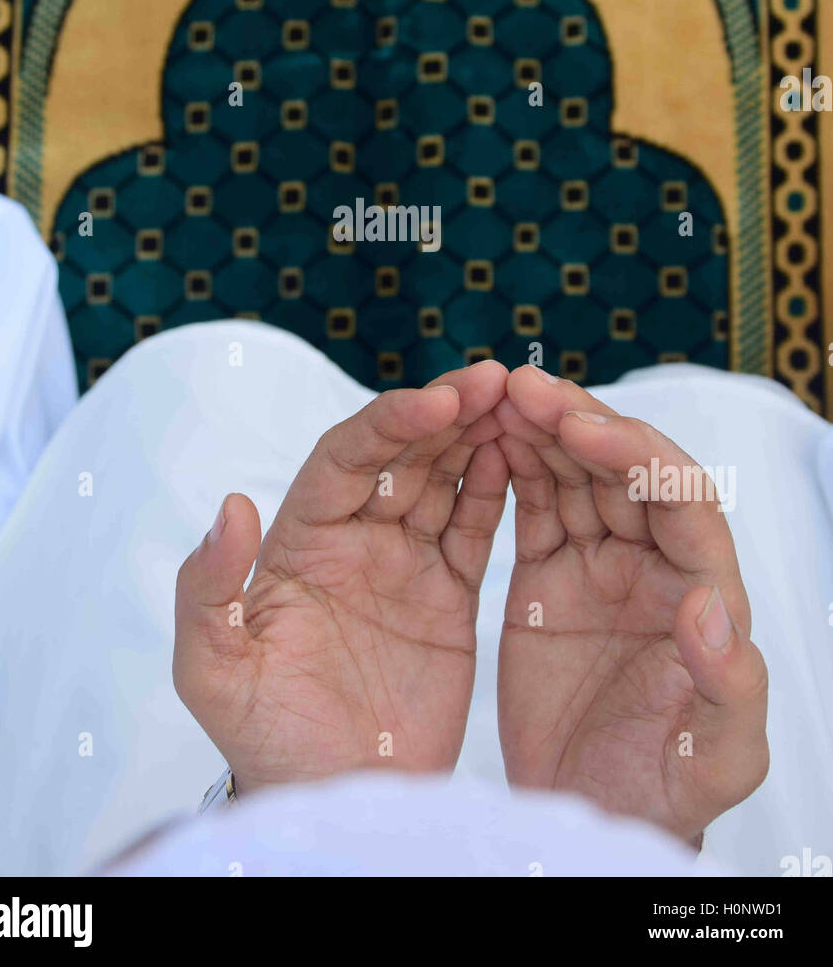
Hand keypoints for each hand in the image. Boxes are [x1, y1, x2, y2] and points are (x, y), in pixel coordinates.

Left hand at [174, 361, 508, 790]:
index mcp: (299, 543)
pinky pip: (474, 529)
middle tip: (495, 380)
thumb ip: (210, 591)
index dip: (389, 424)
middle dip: (445, 412)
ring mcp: (403, 564)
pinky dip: (496, 489)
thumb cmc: (267, 741)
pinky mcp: (447, 596)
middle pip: (401, 455)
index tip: (437, 400)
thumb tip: (231, 506)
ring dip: (475, 436)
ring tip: (518, 400)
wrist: (336, 804)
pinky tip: (518, 454)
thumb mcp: (215, 674)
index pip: (345, 460)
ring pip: (442, 479)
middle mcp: (353, 540)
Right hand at [495, 366, 768, 844]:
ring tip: (493, 395)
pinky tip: (482, 437)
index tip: (583, 429)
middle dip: (576, 420)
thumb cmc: (660, 798)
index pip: (681, 498)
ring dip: (540, 430)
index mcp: (702, 592)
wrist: (584, 823)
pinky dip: (511, 467)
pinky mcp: (549, 577)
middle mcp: (654, 566)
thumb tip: (713, 606)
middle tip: (522, 388)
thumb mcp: (713, 761)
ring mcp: (599, 566)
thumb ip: (728, 685)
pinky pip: (535, 504)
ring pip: (575, 474)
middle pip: (624, 468)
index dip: (637, 455)